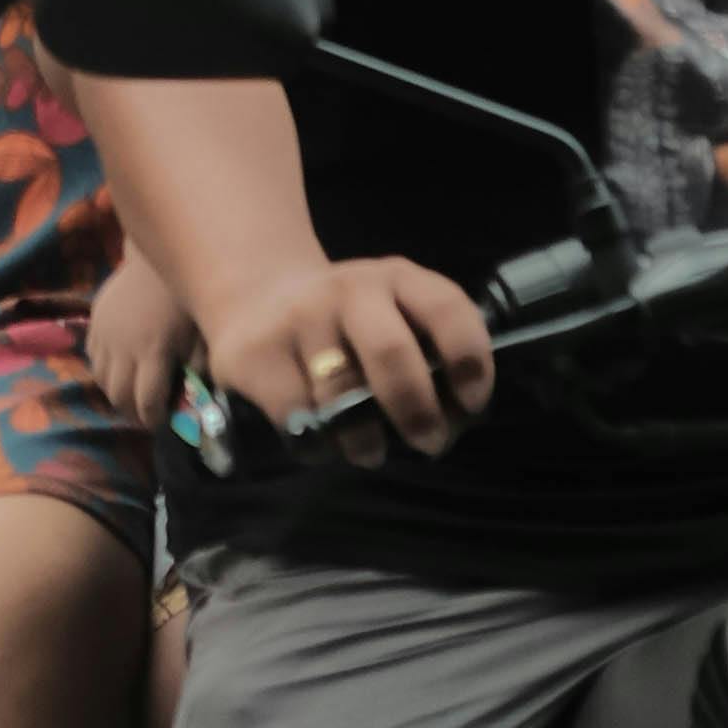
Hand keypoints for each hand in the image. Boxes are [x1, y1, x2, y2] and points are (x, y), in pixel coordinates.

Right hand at [87, 244, 187, 428]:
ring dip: (117, 393)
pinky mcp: (95, 320)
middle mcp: (123, 346)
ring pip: (101, 380)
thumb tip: (196, 402)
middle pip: (119, 397)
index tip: (164, 422)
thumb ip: (198, 372)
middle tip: (147, 415)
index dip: (155, 420)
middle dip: (133, 413)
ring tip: (133, 393)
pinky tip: (122, 367)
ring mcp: (105, 332)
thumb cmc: (184, 298)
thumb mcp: (200, 335)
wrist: (156, 257)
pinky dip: (105, 370)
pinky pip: (92, 357)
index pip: (147, 403)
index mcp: (153, 351)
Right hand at [204, 252, 494, 461]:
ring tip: (369, 448)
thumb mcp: (395, 315)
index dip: (469, 360)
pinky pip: (297, 417)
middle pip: (391, 351)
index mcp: (398, 278)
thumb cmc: (351, 325)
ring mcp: (299, 316)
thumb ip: (428, 355)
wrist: (257, 298)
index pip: (446, 308)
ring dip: (364, 438)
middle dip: (417, 409)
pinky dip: (318, 444)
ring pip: (340, 394)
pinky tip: (321, 439)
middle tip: (428, 442)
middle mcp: (350, 288)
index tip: (471, 403)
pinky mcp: (256, 352)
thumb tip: (451, 421)